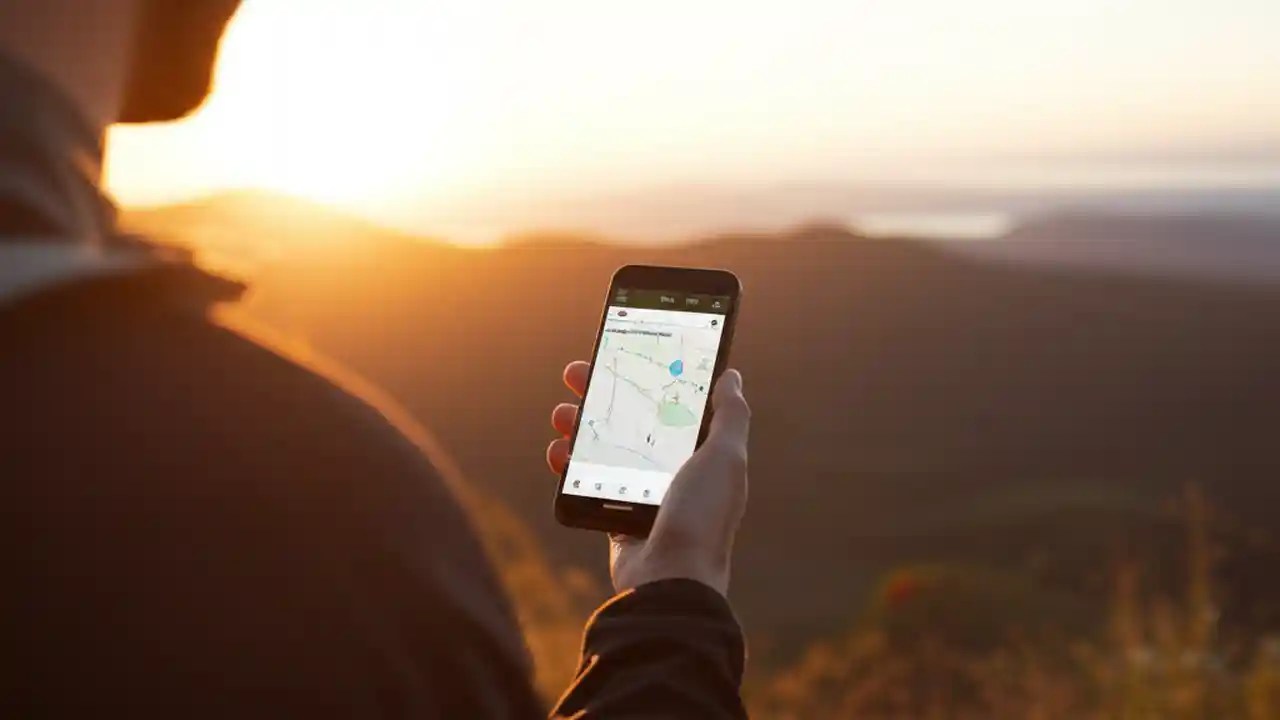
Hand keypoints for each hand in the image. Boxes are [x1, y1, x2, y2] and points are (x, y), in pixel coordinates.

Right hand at [547, 362, 749, 596]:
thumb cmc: (703, 517)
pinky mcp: (617, 517)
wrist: (671, 580)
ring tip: (562, 413)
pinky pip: (587, 482)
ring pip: (605, 447)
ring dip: (579, 425)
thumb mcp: (726, 457)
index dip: (649, 376)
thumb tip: (732, 376)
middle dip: (602, 393)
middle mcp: (674, 471)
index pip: (673, 403)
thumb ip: (730, 416)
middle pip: (632, 420)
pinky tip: (557, 451)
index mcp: (703, 454)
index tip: (623, 352)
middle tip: (575, 372)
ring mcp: (643, 493)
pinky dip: (569, 465)